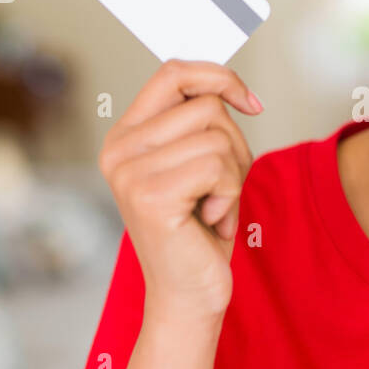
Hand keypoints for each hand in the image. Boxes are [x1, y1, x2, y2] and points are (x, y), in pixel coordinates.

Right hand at [98, 59, 261, 318]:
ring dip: (233, 176)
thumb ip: (201, 124)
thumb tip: (232, 87)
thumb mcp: (199, 164)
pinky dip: (230, 195)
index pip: (173, 73)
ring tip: (212, 207)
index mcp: (125, 135)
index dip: (219, 77)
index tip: (251, 104)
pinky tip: (209, 221)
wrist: (188, 295)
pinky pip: (218, 167)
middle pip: (206, 106)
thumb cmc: (199, 231)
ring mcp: (129, 172)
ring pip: (218, 137)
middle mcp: (118, 149)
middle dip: (234, 146)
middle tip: (219, 188)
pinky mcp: (150, 196)